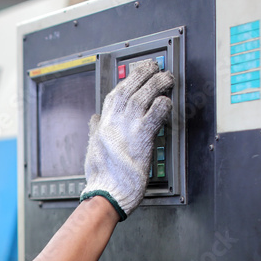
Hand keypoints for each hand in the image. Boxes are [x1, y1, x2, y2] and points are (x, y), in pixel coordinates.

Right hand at [81, 59, 173, 219]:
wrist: (107, 192)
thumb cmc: (101, 175)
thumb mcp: (93, 147)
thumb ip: (96, 130)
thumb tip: (94, 120)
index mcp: (103, 123)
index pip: (116, 93)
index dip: (128, 79)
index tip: (137, 72)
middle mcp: (114, 121)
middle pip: (130, 88)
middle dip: (144, 74)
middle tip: (156, 68)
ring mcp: (128, 128)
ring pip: (143, 95)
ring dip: (157, 84)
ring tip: (167, 78)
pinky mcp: (142, 137)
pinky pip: (156, 113)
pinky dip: (163, 105)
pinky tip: (168, 102)